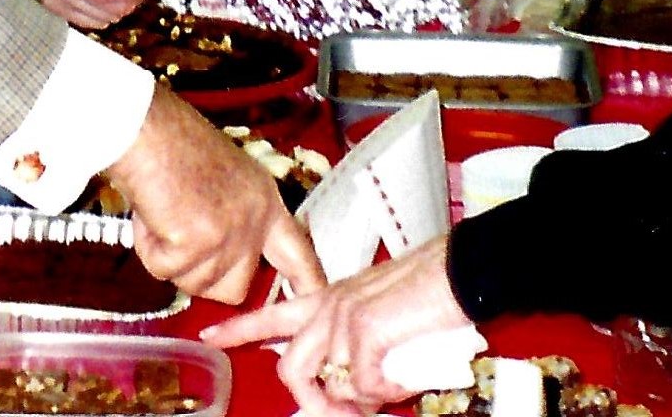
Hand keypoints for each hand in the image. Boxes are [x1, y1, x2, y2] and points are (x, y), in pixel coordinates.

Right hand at [102, 85, 325, 306]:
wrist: (147, 128)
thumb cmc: (172, 141)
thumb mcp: (224, 179)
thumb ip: (232, 217)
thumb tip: (211, 254)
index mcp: (266, 201)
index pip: (298, 252)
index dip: (307, 282)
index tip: (316, 299)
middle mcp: (256, 221)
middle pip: (235, 288)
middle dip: (203, 276)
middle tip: (179, 240)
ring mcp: (229, 235)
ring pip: (195, 284)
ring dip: (169, 257)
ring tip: (162, 212)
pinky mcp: (197, 244)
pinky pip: (164, 270)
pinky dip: (150, 249)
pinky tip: (150, 214)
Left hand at [202, 232, 471, 412]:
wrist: (460, 270)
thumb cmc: (429, 292)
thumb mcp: (383, 318)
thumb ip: (361, 349)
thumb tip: (360, 391)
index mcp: (330, 297)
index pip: (272, 312)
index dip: (239, 327)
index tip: (211, 334)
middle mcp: (329, 306)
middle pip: (290, 366)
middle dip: (312, 402)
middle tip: (342, 413)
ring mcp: (342, 317)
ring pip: (319, 379)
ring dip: (348, 403)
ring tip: (379, 399)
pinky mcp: (364, 331)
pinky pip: (362, 384)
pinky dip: (385, 393)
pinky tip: (403, 381)